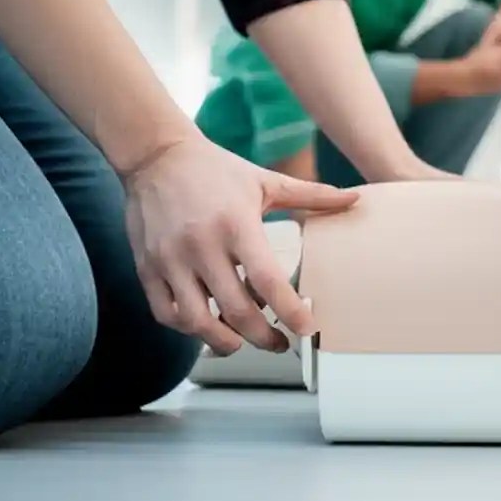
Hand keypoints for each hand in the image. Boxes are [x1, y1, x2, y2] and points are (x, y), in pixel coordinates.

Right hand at [122, 135, 359, 354]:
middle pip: (236, 310)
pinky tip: (208, 324)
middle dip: (264, 338)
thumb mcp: (267, 181)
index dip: (289, 311)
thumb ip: (312, 195)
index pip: (267, 280)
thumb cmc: (216, 170)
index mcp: (237, 224)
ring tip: (242, 342)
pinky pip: (166, 314)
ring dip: (225, 342)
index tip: (307, 329)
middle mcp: (202, 246)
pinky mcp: (147, 268)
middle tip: (280, 343)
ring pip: (197, 321)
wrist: (156, 156)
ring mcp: (170, 260)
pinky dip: (189, 329)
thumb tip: (354, 198)